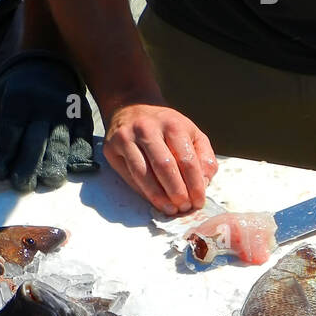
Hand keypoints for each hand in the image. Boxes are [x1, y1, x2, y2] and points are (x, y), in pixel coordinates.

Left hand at [0, 51, 98, 192]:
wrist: (47, 66)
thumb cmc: (16, 88)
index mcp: (19, 98)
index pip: (10, 133)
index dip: (2, 156)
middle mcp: (45, 105)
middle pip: (36, 143)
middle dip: (28, 169)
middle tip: (22, 185)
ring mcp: (67, 111)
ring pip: (61, 145)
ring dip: (54, 167)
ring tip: (47, 181)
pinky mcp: (83, 116)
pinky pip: (83, 141)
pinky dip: (78, 158)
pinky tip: (71, 169)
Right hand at [103, 103, 217, 215]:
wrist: (132, 106)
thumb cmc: (166, 125)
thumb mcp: (191, 132)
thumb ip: (203, 156)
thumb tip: (204, 182)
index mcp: (172, 124)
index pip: (187, 159)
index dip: (195, 185)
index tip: (198, 201)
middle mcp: (147, 128)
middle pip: (164, 167)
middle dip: (176, 192)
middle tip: (183, 207)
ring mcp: (127, 137)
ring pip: (143, 174)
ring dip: (158, 196)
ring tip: (169, 209)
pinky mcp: (112, 148)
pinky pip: (128, 175)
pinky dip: (142, 191)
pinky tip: (153, 200)